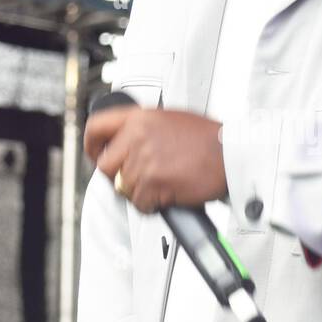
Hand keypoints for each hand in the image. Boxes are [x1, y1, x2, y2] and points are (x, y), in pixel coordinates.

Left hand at [84, 107, 226, 212]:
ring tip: (161, 183)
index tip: (94, 153)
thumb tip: (126, 141)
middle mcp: (137, 137)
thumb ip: (143, 128)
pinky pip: (140, 202)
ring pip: (123, 187)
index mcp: (139, 117)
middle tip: (136, 177)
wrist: (230, 154)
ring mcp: (144, 160)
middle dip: (118, 176)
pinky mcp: (153, 183)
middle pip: (105, 166)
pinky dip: (152, 204)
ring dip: (140, 191)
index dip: (90, 144)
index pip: (97, 127)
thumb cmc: (208, 139)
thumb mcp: (170, 119)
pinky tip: (168, 192)